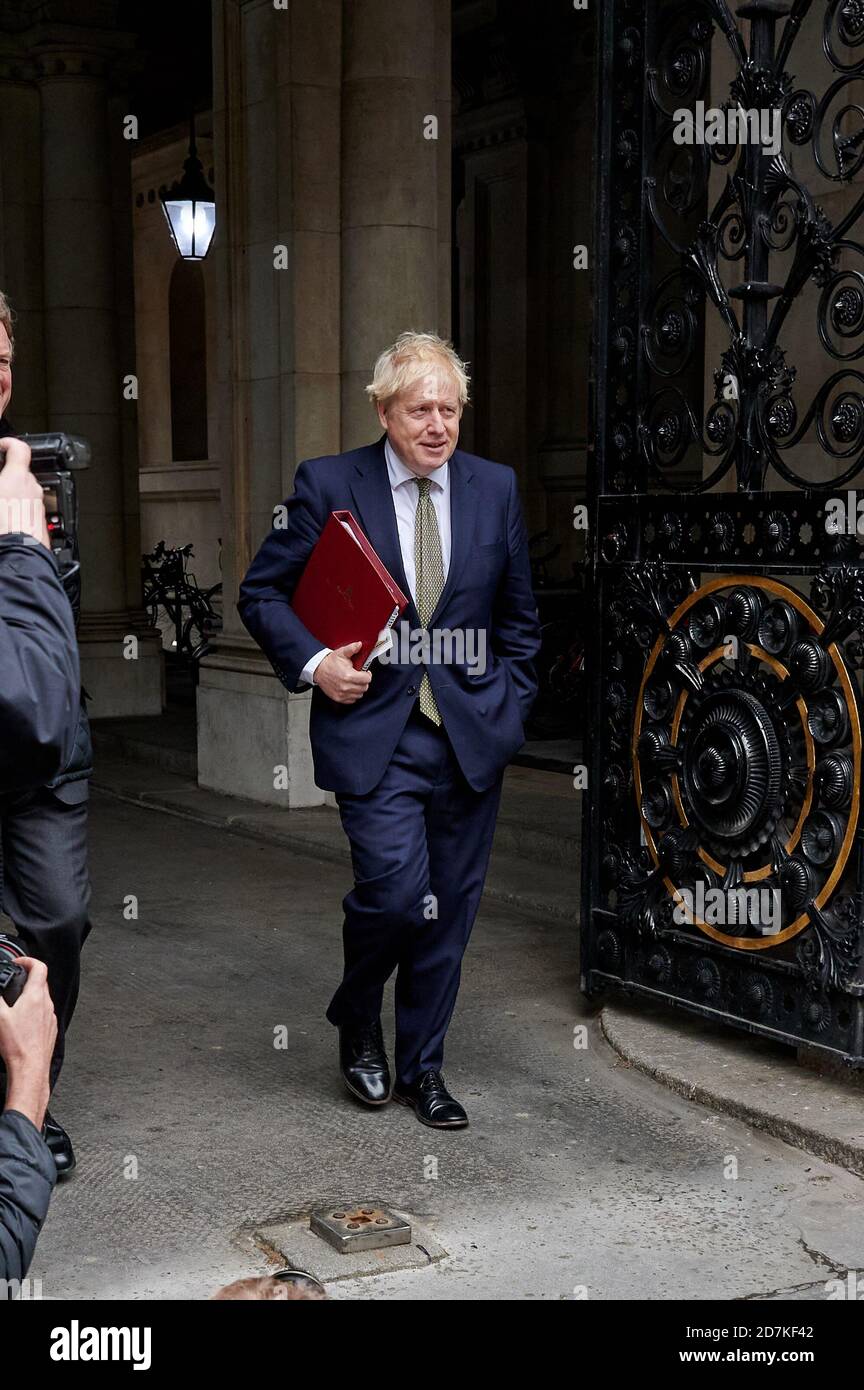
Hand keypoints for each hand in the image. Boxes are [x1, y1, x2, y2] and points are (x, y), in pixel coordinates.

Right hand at [0, 438, 49, 547]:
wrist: (19, 555)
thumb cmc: (3, 527)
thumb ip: (1, 480)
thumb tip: (2, 483)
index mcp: (17, 476)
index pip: (19, 447)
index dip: (8, 443)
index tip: (0, 447)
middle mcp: (32, 488)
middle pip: (20, 472)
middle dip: (5, 476)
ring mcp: (38, 505)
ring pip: (23, 492)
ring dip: (11, 494)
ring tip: (0, 504)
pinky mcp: (40, 521)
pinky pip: (27, 508)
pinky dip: (17, 508)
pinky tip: (6, 519)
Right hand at [0, 957, 56, 1130]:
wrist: (30, 1068)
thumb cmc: (17, 1045)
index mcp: (36, 997)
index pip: (39, 967)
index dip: (28, 960)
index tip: (18, 962)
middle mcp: (47, 1005)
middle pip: (41, 982)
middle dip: (27, 978)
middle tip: (15, 979)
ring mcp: (50, 1018)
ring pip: (43, 999)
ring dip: (31, 995)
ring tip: (16, 1001)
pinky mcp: (50, 1031)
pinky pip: (44, 1014)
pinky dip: (34, 1011)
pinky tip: (22, 1021)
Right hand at [313, 641, 371, 703]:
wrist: (318, 670)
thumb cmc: (330, 662)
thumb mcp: (341, 653)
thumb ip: (352, 648)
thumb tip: (359, 644)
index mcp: (349, 675)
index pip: (367, 679)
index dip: (367, 674)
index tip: (364, 672)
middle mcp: (346, 686)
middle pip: (364, 687)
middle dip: (364, 681)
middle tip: (359, 677)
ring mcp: (342, 694)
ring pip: (359, 694)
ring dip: (359, 688)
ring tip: (354, 682)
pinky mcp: (339, 698)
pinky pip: (352, 700)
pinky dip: (353, 695)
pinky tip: (350, 688)